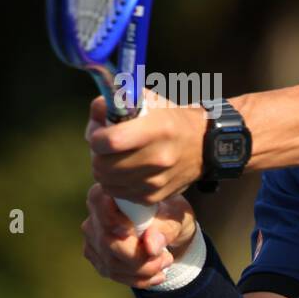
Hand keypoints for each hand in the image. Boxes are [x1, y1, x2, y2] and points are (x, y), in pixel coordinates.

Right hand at [80, 183, 197, 287]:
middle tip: (166, 258)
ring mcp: (93, 238)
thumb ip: (165, 229)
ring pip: (111, 263)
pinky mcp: (97, 257)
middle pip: (107, 242)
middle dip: (139, 257)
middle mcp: (96, 215)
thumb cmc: (170, 215)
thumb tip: (151, 246)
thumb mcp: (176, 217)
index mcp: (110, 192)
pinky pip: (112, 274)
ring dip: (142, 270)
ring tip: (165, 263)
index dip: (113, 220)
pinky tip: (156, 275)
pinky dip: (137, 279)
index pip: (99, 203)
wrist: (166, 231)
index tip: (134, 231)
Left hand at [85, 91, 207, 203]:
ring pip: (107, 182)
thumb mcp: (148, 100)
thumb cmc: (170, 118)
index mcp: (157, 129)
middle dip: (98, 155)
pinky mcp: (153, 197)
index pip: (111, 141)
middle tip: (105, 148)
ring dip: (104, 170)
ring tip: (115, 159)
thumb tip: (95, 122)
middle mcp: (158, 158)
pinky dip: (115, 184)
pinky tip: (125, 172)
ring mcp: (156, 181)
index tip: (100, 134)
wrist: (204, 145)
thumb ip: (115, 103)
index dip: (97, 138)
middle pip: (104, 165)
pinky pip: (118, 193)